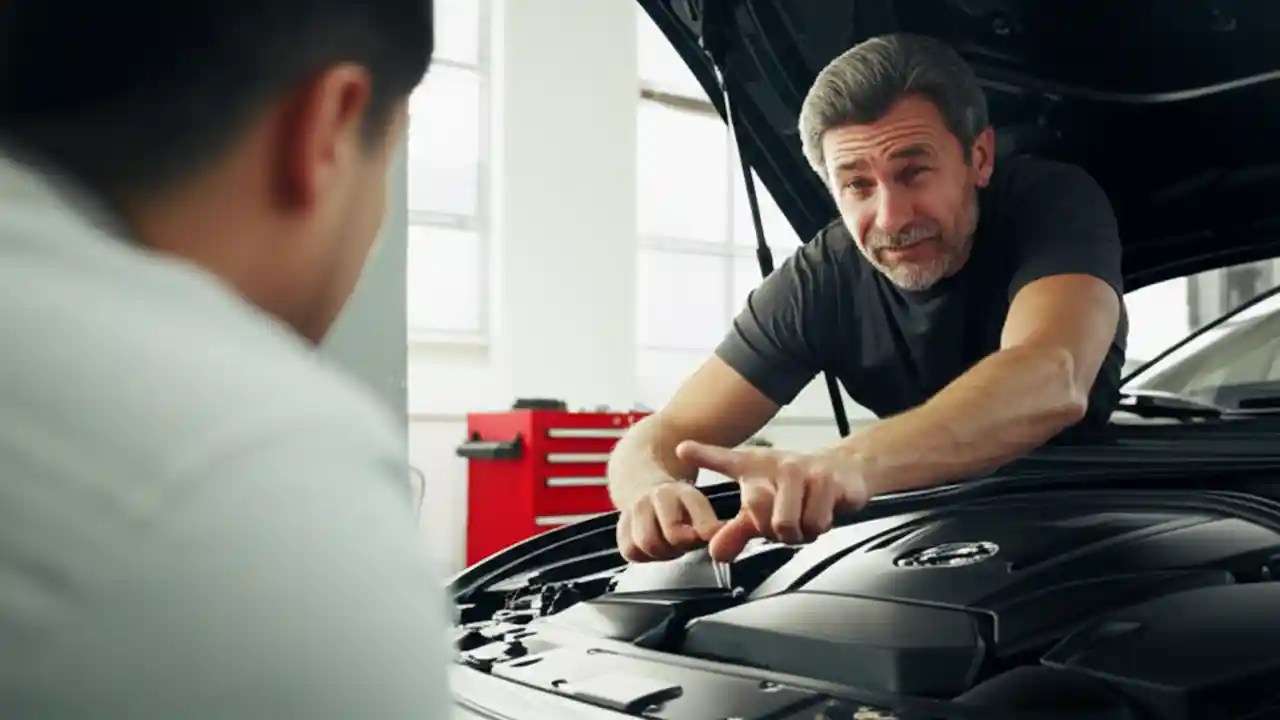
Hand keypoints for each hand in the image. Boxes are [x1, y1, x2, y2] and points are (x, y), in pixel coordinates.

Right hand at [616, 480, 725, 562]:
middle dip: (678, 547)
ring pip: (645, 546)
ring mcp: (633, 511)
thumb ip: (709, 526)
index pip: (686, 525)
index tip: (703, 537)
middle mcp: (652, 497)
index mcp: (678, 492)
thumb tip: (718, 541)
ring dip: (661, 553)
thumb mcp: (700, 508)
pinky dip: (645, 556)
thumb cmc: (680, 505)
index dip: (698, 536)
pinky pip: (630, 552)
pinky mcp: (621, 529)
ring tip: (670, 544)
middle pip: (666, 537)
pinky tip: (655, 547)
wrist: (648, 490)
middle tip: (685, 542)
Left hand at [676, 441, 869, 561]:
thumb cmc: (796, 490)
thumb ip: (735, 531)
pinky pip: (816, 523)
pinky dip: (818, 527)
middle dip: (771, 531)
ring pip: (789, 524)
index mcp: (754, 469)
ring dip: (798, 532)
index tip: (683, 449)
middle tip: (782, 521)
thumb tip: (716, 553)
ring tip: (802, 516)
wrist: (843, 473)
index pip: (726, 461)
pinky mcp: (829, 480)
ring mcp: (804, 471)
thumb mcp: (762, 509)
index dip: (704, 455)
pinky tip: (819, 512)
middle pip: (758, 514)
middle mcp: (777, 466)